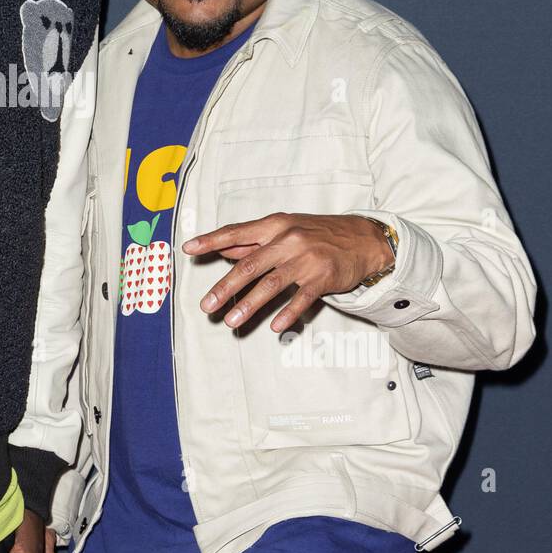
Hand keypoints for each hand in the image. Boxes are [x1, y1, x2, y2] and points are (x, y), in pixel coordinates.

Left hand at [182, 213, 394, 331]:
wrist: (363, 239)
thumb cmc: (317, 233)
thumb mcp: (284, 229)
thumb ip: (253, 241)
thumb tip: (220, 248)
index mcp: (274, 225)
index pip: (236, 232)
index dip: (211, 241)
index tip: (189, 249)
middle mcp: (287, 239)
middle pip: (249, 265)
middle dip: (224, 288)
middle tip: (206, 305)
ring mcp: (306, 259)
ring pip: (271, 284)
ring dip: (249, 305)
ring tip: (231, 321)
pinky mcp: (323, 277)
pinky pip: (301, 298)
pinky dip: (287, 314)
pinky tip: (274, 327)